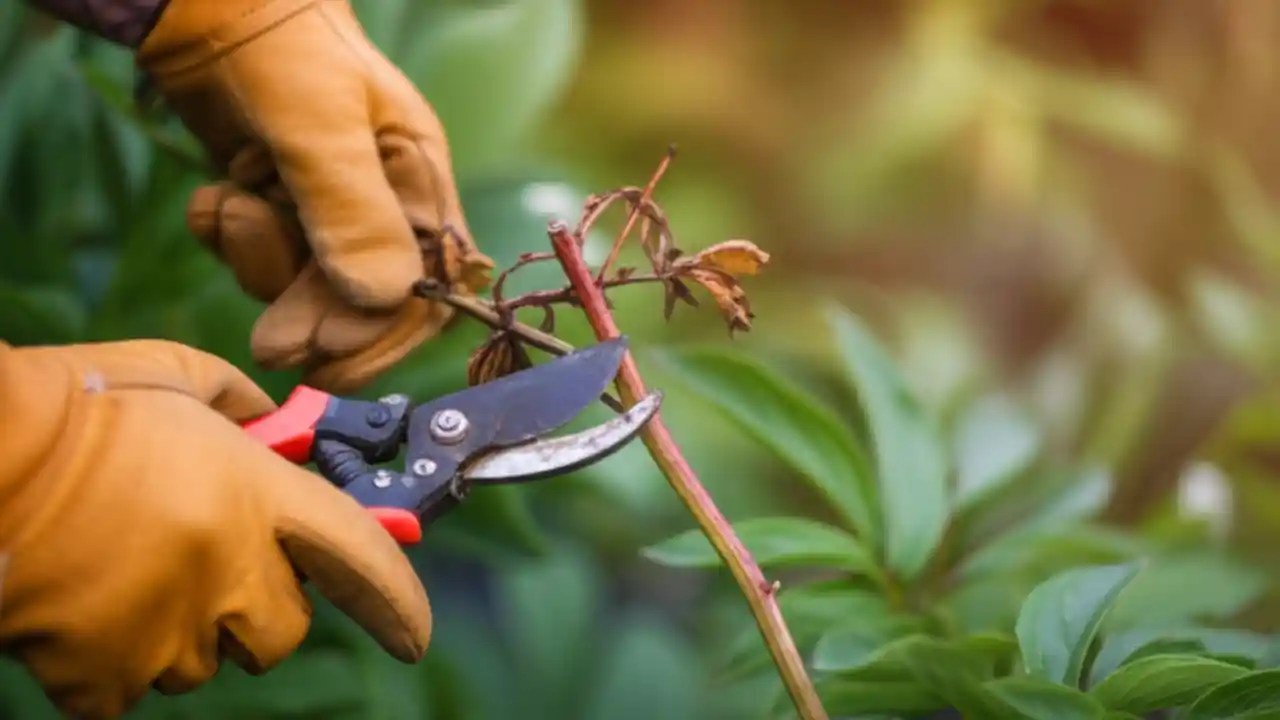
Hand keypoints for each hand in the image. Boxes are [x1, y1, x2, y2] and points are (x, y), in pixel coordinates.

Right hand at [0, 340, 431, 718]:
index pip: (361, 560)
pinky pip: (131, 688)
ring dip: (186, 629)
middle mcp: (228, 573)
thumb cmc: (76, 405)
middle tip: (213, 563)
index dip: (397, 602)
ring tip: (129, 568)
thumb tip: (281, 430)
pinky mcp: (102, 677)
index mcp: (258, 497)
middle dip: (261, 604)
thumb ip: (249, 407)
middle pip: (284, 630)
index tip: (412, 633)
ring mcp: (166, 632)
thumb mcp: (180, 375)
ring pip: (206, 662)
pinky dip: (116, 658)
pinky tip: (86, 603)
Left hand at [135, 0, 493, 392]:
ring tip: (231, 205)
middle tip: (271, 347)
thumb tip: (382, 298)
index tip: (335, 357)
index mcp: (418, 184)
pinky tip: (214, 196)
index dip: (389, 333)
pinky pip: (256, 255)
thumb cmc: (283, 50)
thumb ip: (353, 211)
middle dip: (315, 320)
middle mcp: (380, 205)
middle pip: (363, 298)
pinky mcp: (275, 204)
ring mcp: (324, 208)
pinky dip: (228, 235)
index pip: (430, 287)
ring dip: (259, 260)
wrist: (204, 7)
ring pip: (302, 283)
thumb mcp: (322, 127)